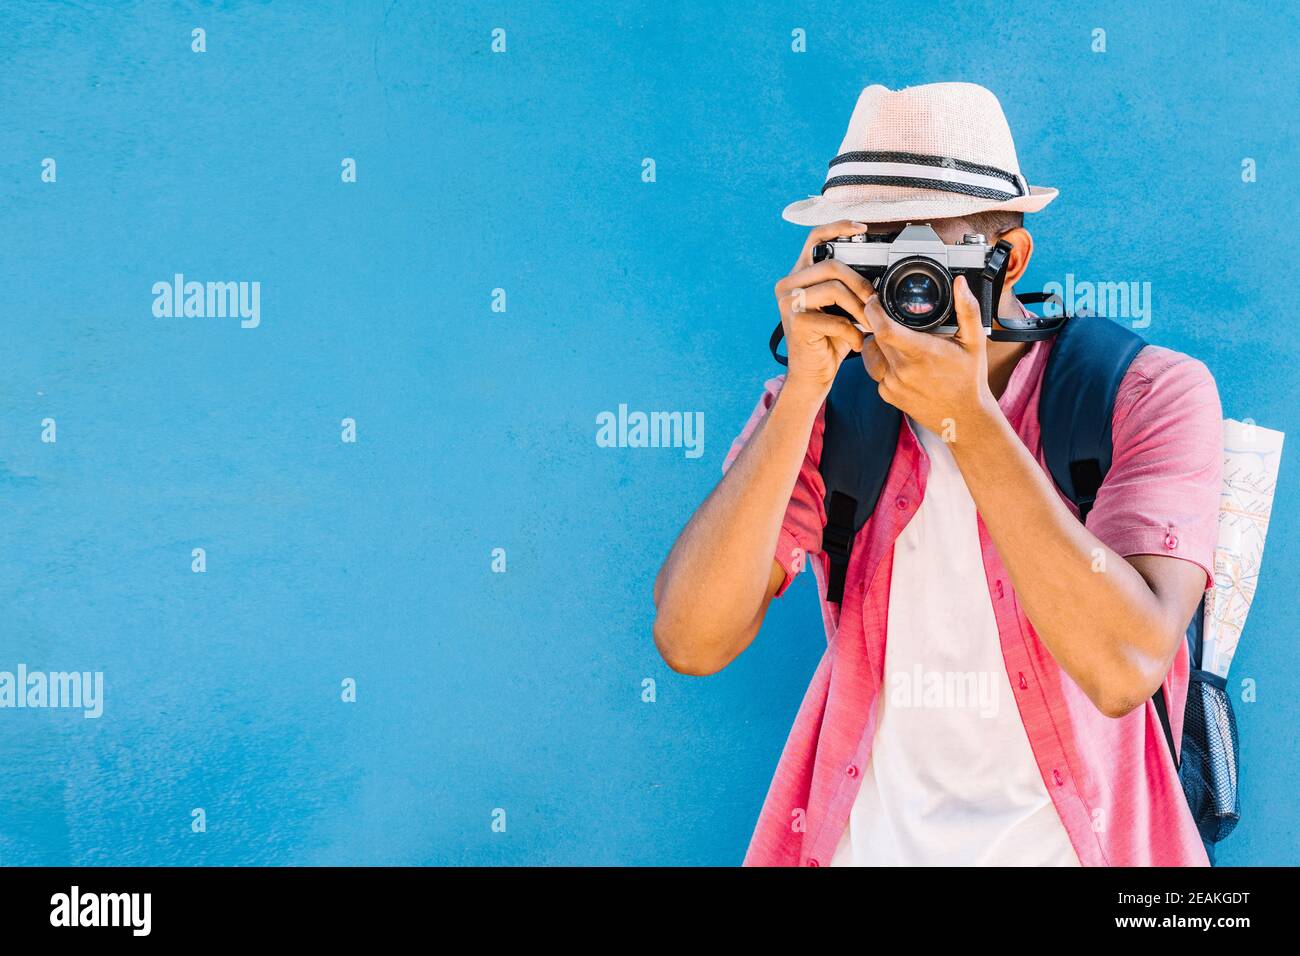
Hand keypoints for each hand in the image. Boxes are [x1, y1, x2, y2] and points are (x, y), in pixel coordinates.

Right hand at [772, 220, 870, 400]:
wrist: (813, 374)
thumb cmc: (830, 340)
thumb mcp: (843, 308)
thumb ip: (851, 287)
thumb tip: (878, 272)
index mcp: (800, 275)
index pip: (815, 238)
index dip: (838, 227)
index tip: (862, 228)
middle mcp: (788, 284)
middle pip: (831, 264)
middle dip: (860, 282)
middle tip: (874, 301)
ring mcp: (789, 302)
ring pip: (834, 288)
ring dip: (859, 308)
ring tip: (867, 324)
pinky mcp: (795, 322)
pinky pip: (835, 318)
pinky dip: (852, 332)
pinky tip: (855, 343)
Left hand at [859, 274, 998, 438]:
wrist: (964, 419)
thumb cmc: (969, 379)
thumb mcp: (974, 341)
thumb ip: (967, 310)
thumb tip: (961, 284)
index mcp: (921, 353)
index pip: (883, 328)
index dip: (874, 310)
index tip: (875, 300)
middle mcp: (902, 370)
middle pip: (875, 336)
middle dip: (878, 323)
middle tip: (890, 316)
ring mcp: (892, 384)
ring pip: (870, 353)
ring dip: (877, 343)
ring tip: (896, 339)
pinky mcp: (887, 395)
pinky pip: (875, 371)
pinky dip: (882, 362)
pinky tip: (900, 361)